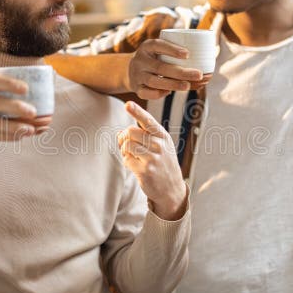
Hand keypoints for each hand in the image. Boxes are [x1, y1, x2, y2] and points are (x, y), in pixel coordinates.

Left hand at [117, 101, 187, 220]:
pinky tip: (135, 165)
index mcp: (163, 136)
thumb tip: (120, 133)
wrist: (171, 188)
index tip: (128, 104)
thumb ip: (143, 136)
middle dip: (124, 137)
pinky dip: (127, 161)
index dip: (137, 111)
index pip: (148, 121)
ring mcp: (153, 158)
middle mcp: (159, 145)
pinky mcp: (145, 171)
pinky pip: (126, 159)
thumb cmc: (162, 162)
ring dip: (125, 150)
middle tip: (126, 145)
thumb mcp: (160, 145)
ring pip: (127, 145)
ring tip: (132, 156)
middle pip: (130, 131)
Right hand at [126, 40, 205, 99]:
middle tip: (199, 75)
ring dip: (173, 84)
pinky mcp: (136, 88)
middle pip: (160, 67)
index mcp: (147, 46)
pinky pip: (146, 93)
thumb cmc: (154, 59)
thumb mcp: (159, 50)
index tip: (188, 54)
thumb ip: (176, 53)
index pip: (158, 45)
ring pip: (155, 82)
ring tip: (188, 86)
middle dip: (181, 72)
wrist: (128, 69)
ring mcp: (137, 75)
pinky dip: (158, 94)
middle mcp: (140, 60)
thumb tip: (208, 65)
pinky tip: (170, 93)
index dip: (172, 49)